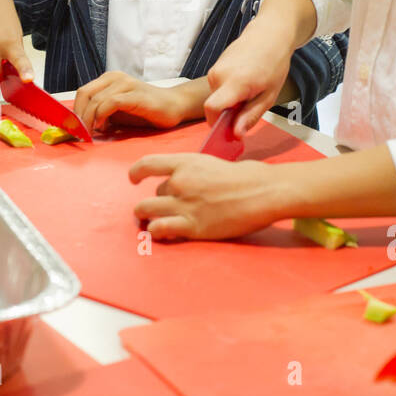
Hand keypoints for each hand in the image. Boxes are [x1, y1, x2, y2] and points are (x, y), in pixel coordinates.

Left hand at [74, 73, 198, 132]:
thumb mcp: (118, 112)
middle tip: (79, 135)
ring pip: (96, 100)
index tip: (73, 130)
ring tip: (89, 135)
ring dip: (88, 120)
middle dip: (78, 117)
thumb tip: (81, 127)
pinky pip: (111, 103)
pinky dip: (102, 116)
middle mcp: (115, 78)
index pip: (83, 93)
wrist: (174, 106)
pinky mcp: (135, 94)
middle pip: (85, 95)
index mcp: (109, 79)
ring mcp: (126, 84)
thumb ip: (100, 113)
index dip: (74, 112)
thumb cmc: (145, 110)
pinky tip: (102, 128)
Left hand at [128, 153, 285, 240]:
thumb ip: (192, 171)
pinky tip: (163, 232)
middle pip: (151, 194)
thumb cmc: (245, 177)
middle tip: (161, 209)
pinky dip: (157, 231)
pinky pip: (159, 229)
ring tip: (151, 223)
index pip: (147, 164)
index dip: (135, 172)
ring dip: (147, 217)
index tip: (133, 179)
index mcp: (185, 163)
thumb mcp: (212, 163)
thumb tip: (181, 181)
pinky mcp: (192, 226)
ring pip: (146, 210)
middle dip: (155, 202)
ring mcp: (184, 204)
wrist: (262, 192)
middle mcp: (180, 182)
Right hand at [203, 16, 295, 136]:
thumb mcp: (269, 95)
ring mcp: (215, 68)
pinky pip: (218, 87)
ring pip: (217, 97)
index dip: (217, 125)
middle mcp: (219, 75)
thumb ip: (250, 116)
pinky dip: (229, 90)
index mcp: (234, 82)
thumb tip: (236, 134)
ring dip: (231, 100)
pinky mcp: (215, 66)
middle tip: (251, 102)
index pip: (212, 109)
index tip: (230, 130)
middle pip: (215, 106)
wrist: (269, 34)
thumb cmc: (274, 63)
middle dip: (229, 112)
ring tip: (251, 88)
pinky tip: (245, 80)